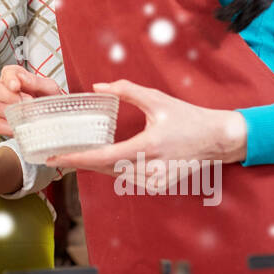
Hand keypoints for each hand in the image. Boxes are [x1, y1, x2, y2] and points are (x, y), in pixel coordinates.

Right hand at [0, 64, 62, 136]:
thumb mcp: (49, 88)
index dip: (10, 79)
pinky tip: (18, 125)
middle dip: (10, 96)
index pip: (7, 72)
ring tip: (26, 114)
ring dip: (11, 111)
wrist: (51, 117)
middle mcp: (2, 88)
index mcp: (14, 76)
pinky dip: (7, 126)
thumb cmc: (48, 100)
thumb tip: (24, 79)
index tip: (16, 86)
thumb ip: (36, 81)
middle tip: (26, 102)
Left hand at [45, 80, 247, 190]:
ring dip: (97, 167)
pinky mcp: (160, 187)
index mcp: (149, 146)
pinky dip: (115, 171)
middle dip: (82, 162)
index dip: (77, 158)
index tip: (56, 157)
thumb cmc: (188, 117)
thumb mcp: (156, 99)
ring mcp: (157, 181)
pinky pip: (129, 180)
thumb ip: (126, 90)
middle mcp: (152, 168)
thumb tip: (97, 87)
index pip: (104, 157)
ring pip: (116, 177)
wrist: (217, 139)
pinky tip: (105, 162)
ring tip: (77, 156)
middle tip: (58, 154)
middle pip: (105, 169)